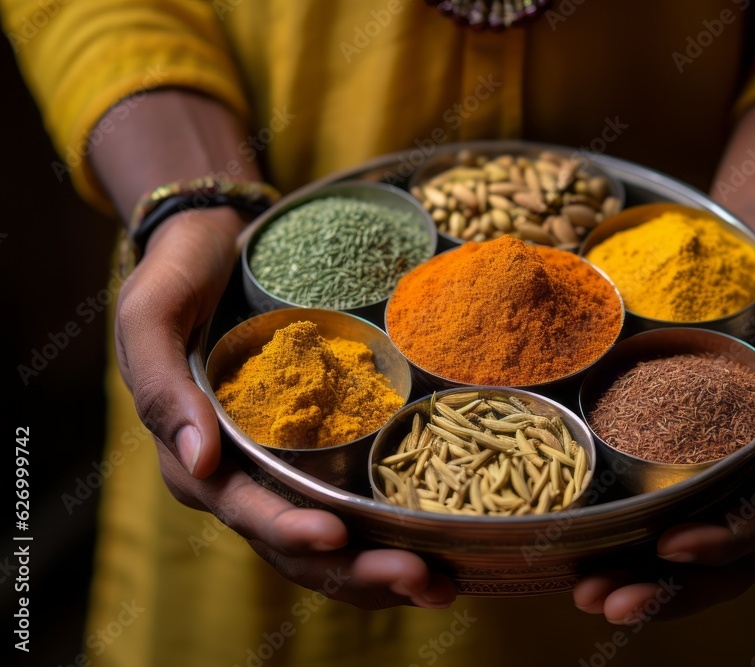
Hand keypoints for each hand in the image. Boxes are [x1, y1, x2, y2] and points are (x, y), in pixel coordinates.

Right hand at [114, 208, 455, 608]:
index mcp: (195, 460)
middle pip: (297, 545)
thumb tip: (200, 459)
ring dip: (382, 567)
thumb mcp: (151, 315)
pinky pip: (347, 505)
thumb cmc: (177, 277)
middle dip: (357, 569)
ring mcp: (280, 471)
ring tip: (442, 583)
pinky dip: (386, 532)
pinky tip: (435, 545)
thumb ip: (163, 385)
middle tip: (423, 579)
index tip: (336, 536)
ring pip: (328, 542)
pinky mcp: (312, 454)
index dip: (288, 530)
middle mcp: (240, 479)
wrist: (215, 249)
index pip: (246, 510)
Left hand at [574, 223, 754, 621]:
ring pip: (684, 539)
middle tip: (605, 602)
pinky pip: (656, 494)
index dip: (721, 544)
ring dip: (638, 576)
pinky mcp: (682, 438)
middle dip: (666, 587)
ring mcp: (720, 462)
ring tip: (585, 594)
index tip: (669, 547)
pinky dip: (624, 526)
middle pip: (718, 554)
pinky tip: (582, 542)